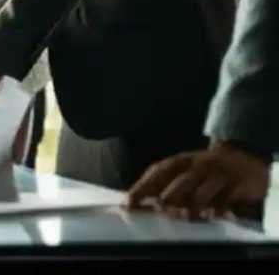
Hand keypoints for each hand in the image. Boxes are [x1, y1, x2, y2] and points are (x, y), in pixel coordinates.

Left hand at [125, 141, 270, 219]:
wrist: (244, 156)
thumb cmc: (204, 171)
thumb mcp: (183, 172)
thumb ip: (162, 185)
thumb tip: (134, 204)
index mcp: (180, 162)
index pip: (158, 172)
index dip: (143, 187)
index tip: (128, 204)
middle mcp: (199, 165)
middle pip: (182, 179)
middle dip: (170, 194)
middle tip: (159, 208)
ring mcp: (220, 173)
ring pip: (205, 187)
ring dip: (194, 201)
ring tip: (182, 214)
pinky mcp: (240, 183)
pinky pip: (229, 195)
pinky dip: (221, 205)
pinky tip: (213, 215)